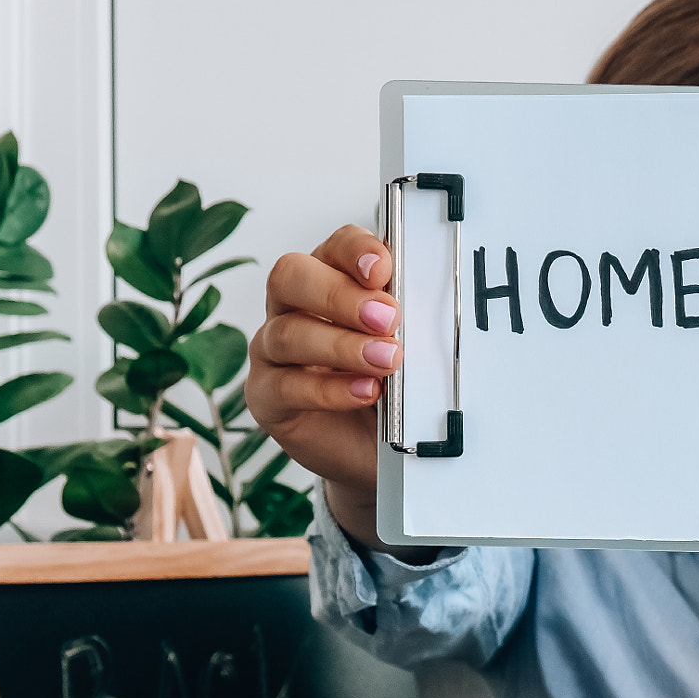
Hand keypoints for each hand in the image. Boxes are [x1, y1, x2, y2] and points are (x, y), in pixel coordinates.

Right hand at [248, 226, 400, 546]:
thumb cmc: (395, 388)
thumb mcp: (411, 348)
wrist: (379, 451)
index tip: (383, 268)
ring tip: (387, 360)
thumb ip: (411, 320)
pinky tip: (364, 392)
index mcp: (332, 280)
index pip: (335, 247)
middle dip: (340, 295)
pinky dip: (327, 389)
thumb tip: (431, 302)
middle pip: (291, 276)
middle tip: (387, 319)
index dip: (356, 251)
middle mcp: (294, 308)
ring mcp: (274, 351)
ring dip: (341, 345)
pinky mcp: (267, 397)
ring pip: (287, 333)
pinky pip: (284, 386)